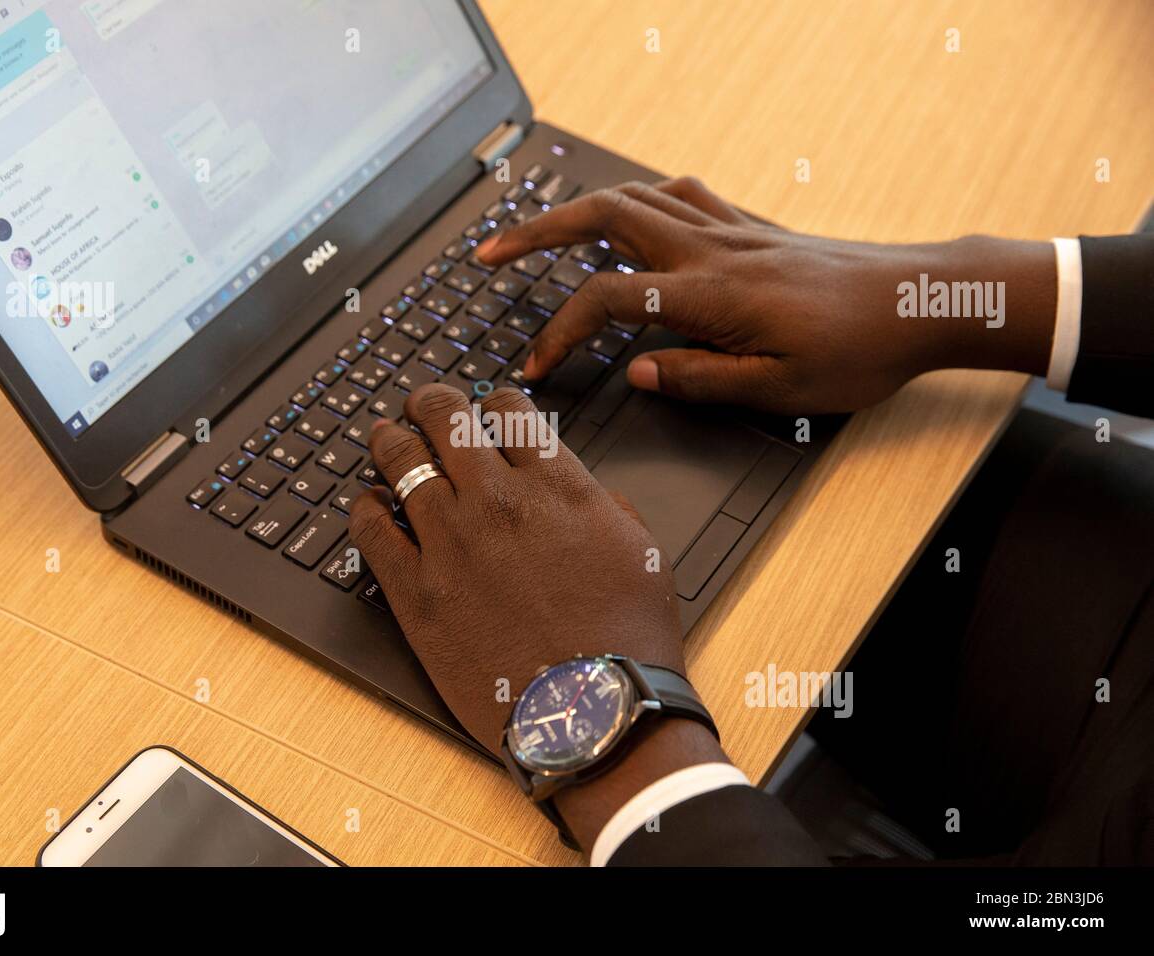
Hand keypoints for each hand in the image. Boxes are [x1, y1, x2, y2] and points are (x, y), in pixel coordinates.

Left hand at [349, 383, 724, 849]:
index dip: (491, 402)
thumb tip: (583, 491)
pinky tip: (368, 504)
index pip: (507, 408)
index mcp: (557, 485)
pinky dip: (365, 507)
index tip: (483, 409)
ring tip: (386, 437)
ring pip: (399, 461)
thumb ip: (606, 507)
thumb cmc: (626, 643)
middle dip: (431, 403)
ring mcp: (450, 542)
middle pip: (445, 418)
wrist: (592, 715)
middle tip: (422, 405)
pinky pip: (370, 528)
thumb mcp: (642, 554)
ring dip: (391, 441)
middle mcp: (498, 501)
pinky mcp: (414, 591)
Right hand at [476, 177, 1056, 413]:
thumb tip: (637, 372)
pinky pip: (679, 193)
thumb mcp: (780, 389)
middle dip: (536, 231)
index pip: (607, 299)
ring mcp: (731, 230)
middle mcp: (711, 249)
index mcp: (710, 293)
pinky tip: (630, 215)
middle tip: (489, 253)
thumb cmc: (860, 350)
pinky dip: (638, 197)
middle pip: (603, 215)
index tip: (536, 367)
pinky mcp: (751, 227)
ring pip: (636, 195)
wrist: (924, 300)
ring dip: (577, 208)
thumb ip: (700, 379)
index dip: (559, 332)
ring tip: (539, 231)